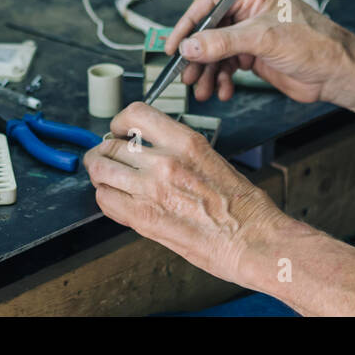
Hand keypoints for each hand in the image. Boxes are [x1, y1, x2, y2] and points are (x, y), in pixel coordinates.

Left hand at [83, 103, 286, 284]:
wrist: (254, 240)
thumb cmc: (244, 208)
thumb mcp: (212, 161)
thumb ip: (178, 154)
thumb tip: (152, 154)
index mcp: (186, 141)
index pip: (136, 114)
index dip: (120, 122)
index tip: (120, 130)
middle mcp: (165, 161)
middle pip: (112, 145)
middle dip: (105, 151)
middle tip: (107, 158)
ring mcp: (151, 189)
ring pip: (101, 170)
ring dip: (100, 174)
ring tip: (105, 178)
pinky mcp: (144, 218)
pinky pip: (105, 200)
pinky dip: (105, 198)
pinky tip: (114, 200)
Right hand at [164, 0, 353, 104]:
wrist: (338, 73)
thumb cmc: (314, 43)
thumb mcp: (263, 39)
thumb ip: (222, 42)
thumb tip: (190, 46)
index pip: (208, 3)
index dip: (188, 25)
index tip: (173, 46)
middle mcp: (249, 8)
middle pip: (209, 30)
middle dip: (197, 55)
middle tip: (186, 75)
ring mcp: (250, 31)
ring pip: (216, 51)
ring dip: (208, 72)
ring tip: (203, 90)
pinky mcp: (254, 53)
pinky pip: (227, 64)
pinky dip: (222, 79)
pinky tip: (222, 91)